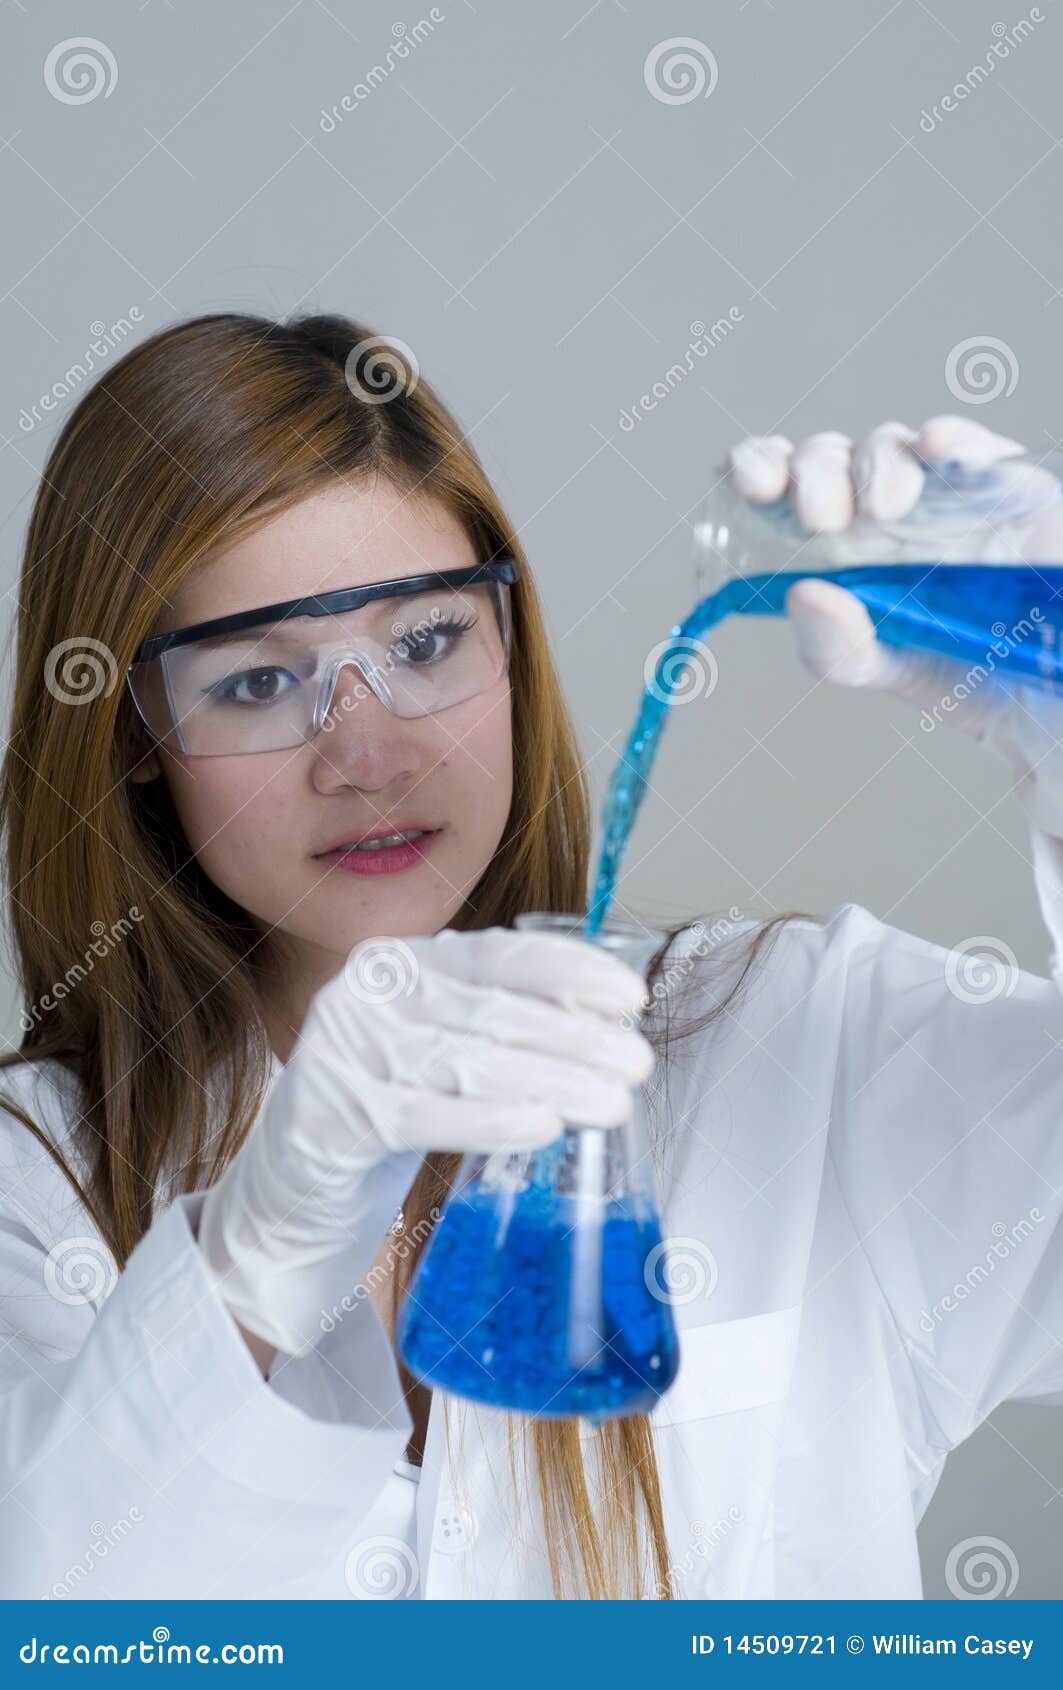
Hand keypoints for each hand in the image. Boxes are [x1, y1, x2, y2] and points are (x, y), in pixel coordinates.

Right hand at [198, 926, 653, 1357]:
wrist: (292, 1184)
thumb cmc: (385, 1107)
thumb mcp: (440, 1049)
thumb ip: (501, 1026)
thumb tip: (606, 1030)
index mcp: (404, 963)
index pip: (497, 953)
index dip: (569, 971)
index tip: (630, 997)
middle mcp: (371, 993)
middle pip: (490, 1011)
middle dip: (574, 1039)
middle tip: (637, 1063)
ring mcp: (345, 1049)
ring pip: (465, 1062)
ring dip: (549, 1082)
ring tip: (610, 1102)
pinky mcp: (331, 1113)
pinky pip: (424, 1116)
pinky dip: (488, 1121)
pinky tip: (541, 1126)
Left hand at [726, 416, 1062, 833]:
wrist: (1039, 692)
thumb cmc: (958, 667)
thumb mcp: (885, 668)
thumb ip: (837, 648)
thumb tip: (805, 595)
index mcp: (835, 543)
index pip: (779, 482)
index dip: (757, 465)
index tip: (753, 484)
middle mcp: (878, 508)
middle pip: (826, 457)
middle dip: (812, 472)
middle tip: (822, 518)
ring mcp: (940, 490)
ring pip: (887, 444)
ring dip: (870, 464)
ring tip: (882, 511)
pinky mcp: (1002, 483)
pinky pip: (969, 445)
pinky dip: (948, 438)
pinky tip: (935, 448)